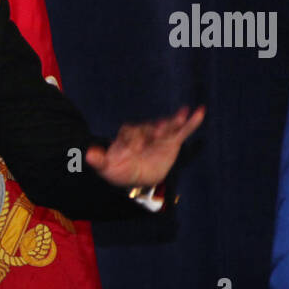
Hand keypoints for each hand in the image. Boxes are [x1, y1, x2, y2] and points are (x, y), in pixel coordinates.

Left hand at [85, 105, 204, 187]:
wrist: (135, 177)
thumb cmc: (120, 170)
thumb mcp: (107, 167)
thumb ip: (99, 160)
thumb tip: (88, 154)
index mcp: (127, 135)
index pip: (130, 131)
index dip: (132, 138)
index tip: (134, 148)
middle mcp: (144, 132)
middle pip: (150, 127)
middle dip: (154, 129)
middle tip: (157, 133)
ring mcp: (159, 136)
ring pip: (166, 126)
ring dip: (172, 122)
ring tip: (180, 116)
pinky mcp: (172, 142)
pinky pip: (183, 131)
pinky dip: (192, 122)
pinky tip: (199, 111)